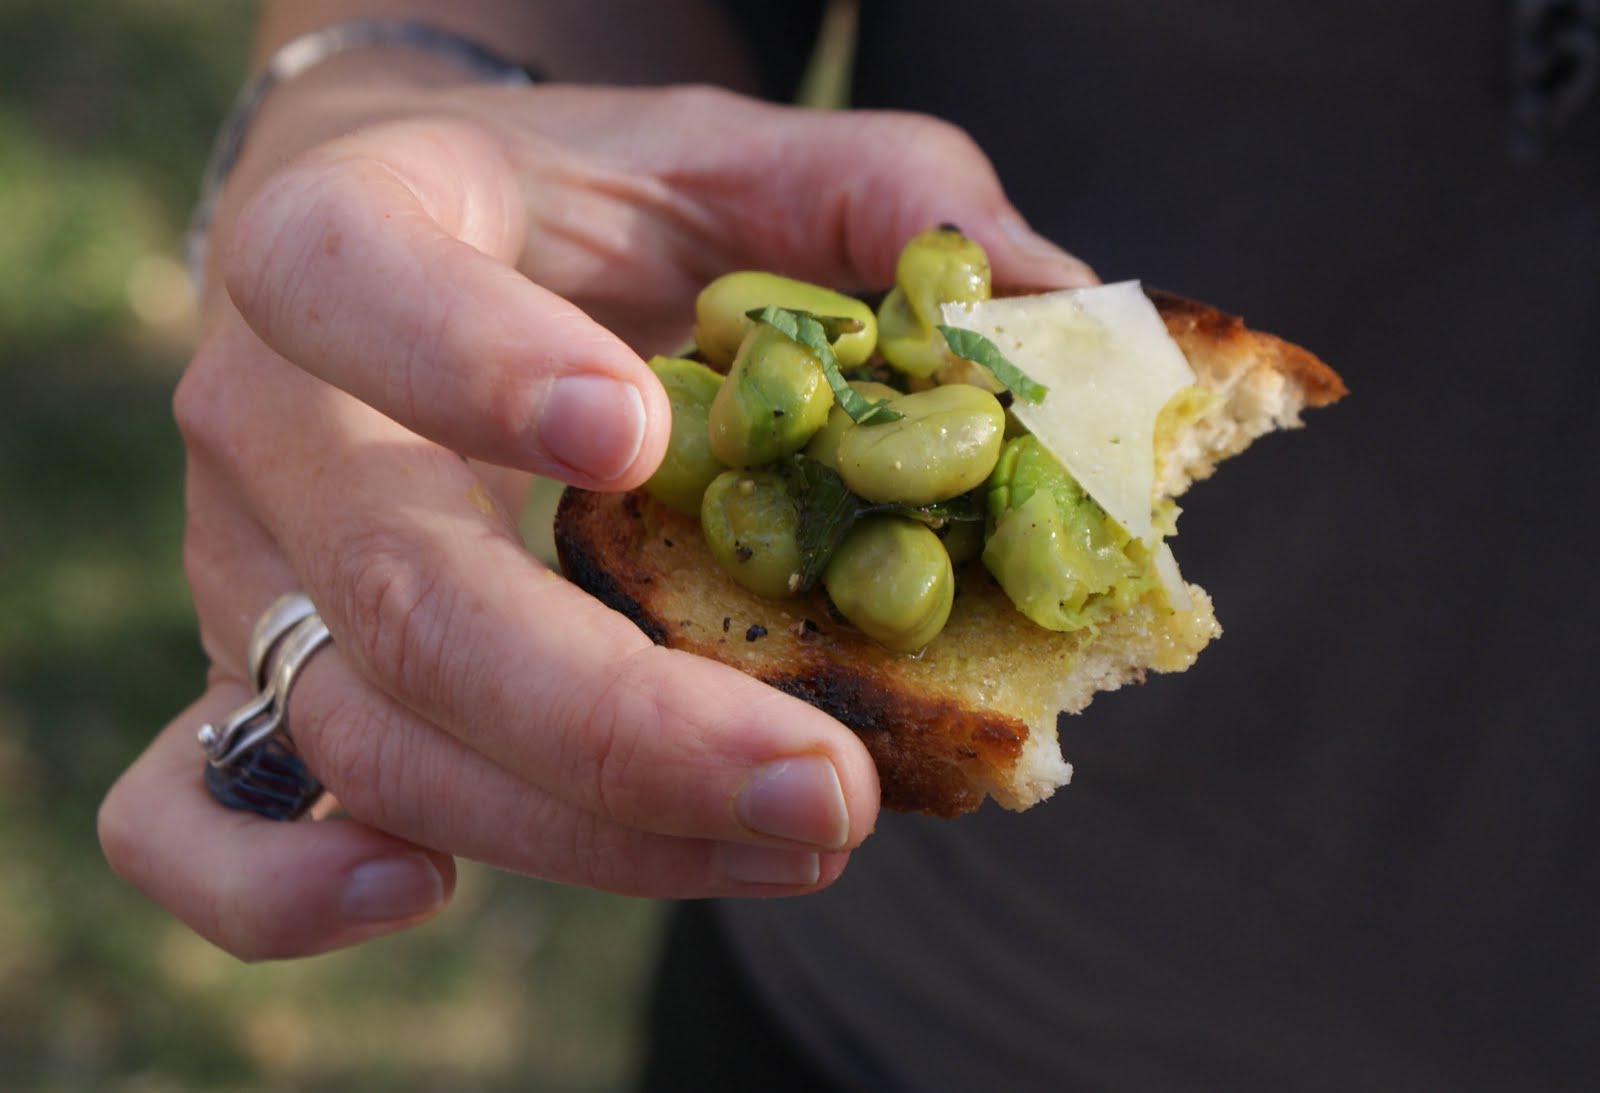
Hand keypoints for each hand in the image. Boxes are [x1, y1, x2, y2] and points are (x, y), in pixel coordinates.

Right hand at [99, 78, 1094, 959]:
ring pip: (368, 742)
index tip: (638, 439)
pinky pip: (195, 816)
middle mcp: (275, 420)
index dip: (473, 368)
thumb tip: (1061, 307)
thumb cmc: (566, 202)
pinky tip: (433, 895)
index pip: (352, 290)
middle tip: (828, 781)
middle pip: (395, 600)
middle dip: (614, 719)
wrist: (412, 247)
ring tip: (803, 837)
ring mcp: (251, 571)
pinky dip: (281, 888)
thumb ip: (872, 200)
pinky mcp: (254, 677)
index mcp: (348, 237)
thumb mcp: (710, 157)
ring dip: (579, 827)